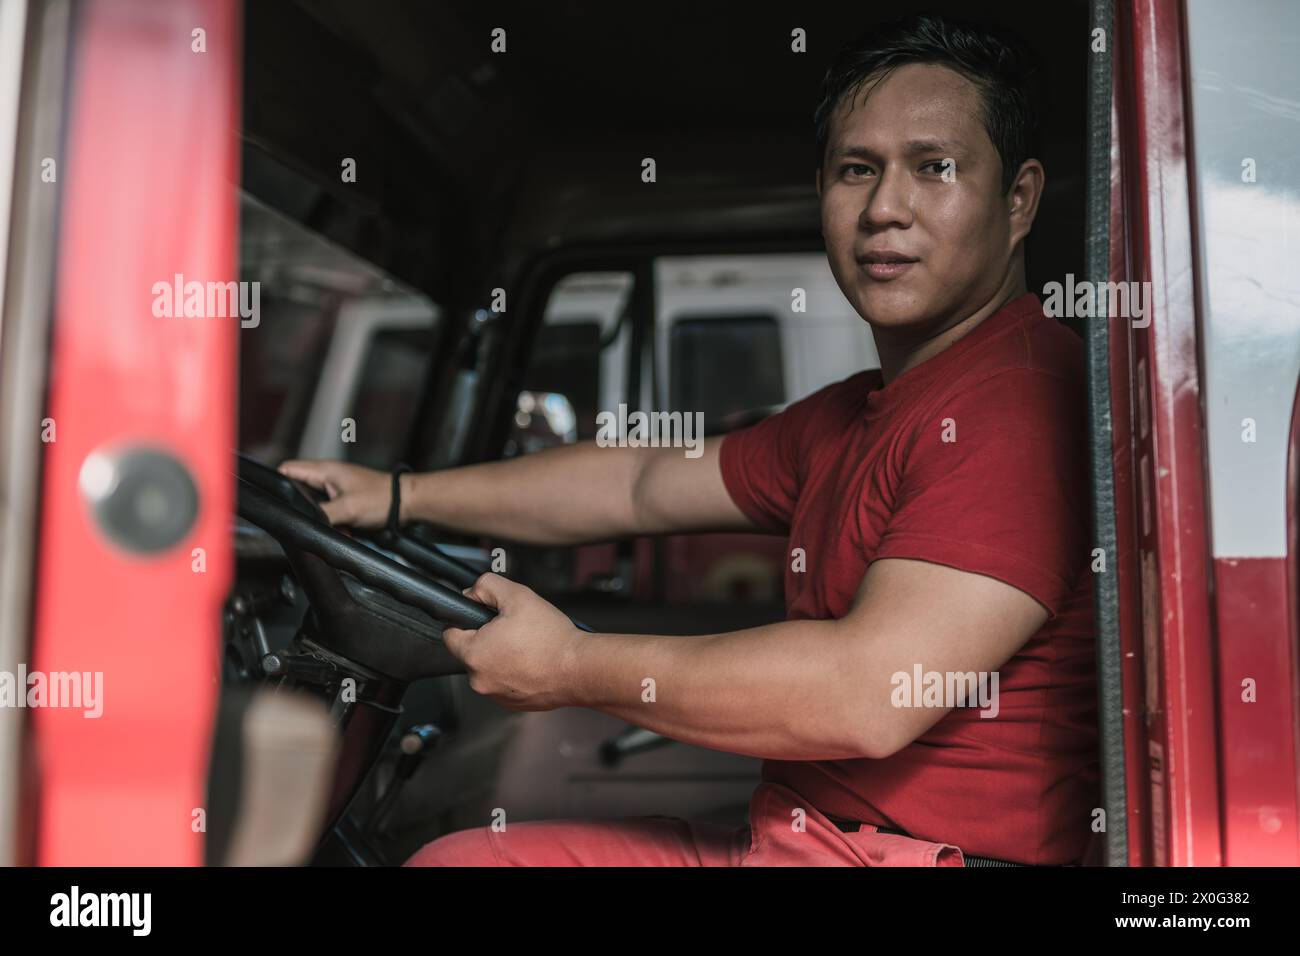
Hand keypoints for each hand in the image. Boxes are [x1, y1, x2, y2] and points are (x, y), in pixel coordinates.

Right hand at [276, 459, 395, 527]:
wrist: (408, 504)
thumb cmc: (382, 499)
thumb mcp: (347, 509)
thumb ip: (320, 516)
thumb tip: (302, 523)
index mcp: (324, 471)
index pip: (287, 470)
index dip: (277, 483)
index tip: (275, 500)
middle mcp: (328, 477)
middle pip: (299, 491)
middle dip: (302, 509)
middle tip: (310, 521)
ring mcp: (338, 488)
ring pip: (315, 505)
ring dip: (323, 519)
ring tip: (338, 527)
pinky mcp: (346, 500)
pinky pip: (331, 513)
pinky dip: (336, 523)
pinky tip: (346, 530)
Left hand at [442, 572, 583, 711]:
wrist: (580, 669)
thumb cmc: (551, 638)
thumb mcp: (517, 596)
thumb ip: (486, 586)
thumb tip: (471, 593)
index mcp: (473, 654)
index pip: (450, 633)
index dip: (466, 620)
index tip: (484, 618)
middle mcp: (479, 680)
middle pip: (471, 651)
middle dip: (488, 638)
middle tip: (514, 630)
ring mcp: (496, 695)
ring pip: (489, 668)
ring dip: (502, 657)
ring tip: (528, 647)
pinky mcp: (512, 704)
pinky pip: (505, 682)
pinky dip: (515, 672)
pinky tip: (533, 662)